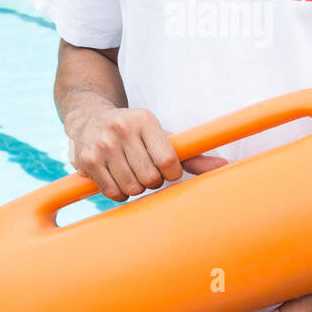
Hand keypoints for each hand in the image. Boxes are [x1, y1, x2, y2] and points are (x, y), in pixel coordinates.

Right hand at [65, 104, 228, 200]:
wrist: (89, 118)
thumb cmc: (134, 132)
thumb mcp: (160, 136)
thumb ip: (192, 154)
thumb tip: (224, 166)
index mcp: (145, 120)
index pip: (169, 161)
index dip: (171, 174)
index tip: (167, 170)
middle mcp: (122, 129)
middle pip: (151, 178)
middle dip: (152, 180)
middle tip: (145, 170)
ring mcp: (102, 145)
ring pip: (132, 188)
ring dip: (135, 188)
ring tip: (130, 173)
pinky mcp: (86, 160)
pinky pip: (113, 192)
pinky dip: (119, 193)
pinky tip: (116, 179)